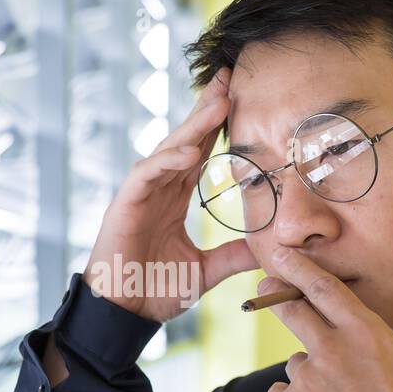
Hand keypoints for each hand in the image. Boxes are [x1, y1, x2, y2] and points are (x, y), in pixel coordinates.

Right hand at [83, 66, 257, 322]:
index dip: (217, 125)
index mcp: (174, 197)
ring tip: (220, 101)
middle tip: (231, 77)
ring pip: (168, 149)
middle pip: (185, 139)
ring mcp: (140, 193)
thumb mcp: (206, 270)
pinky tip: (187, 152)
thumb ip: (234, 255)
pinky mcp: (125, 204)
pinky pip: (146, 174)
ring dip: (193, 126)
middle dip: (207, 108)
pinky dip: (166, 161)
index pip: (199, 152)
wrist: (124, 314)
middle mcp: (158, 188)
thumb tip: (269, 249)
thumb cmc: (155, 290)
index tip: (241, 97)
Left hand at [262, 247, 392, 391]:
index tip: (279, 254)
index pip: (324, 287)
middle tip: (266, 290)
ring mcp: (306, 383)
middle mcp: (329, 351)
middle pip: (292, 311)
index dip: (299, 267)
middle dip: (276, 296)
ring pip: (297, 364)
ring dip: (312, 374)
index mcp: (366, 333)